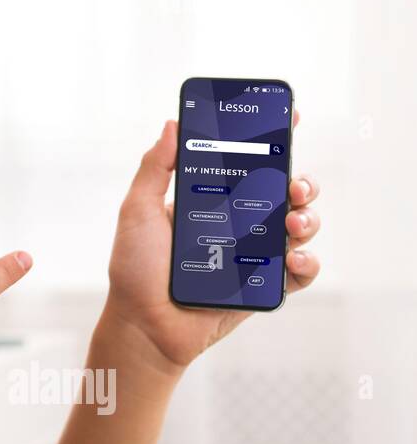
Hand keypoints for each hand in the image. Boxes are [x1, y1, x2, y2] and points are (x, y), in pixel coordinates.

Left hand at [104, 109, 320, 375]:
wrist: (144, 325)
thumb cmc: (135, 269)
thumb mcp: (137, 212)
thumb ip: (154, 169)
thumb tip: (172, 124)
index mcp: (211, 200)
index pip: (247, 163)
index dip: (271, 141)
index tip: (288, 118)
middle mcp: (236, 223)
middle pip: (283, 192)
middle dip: (300, 182)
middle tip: (294, 185)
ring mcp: (252, 254)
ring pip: (298, 226)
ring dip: (307, 218)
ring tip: (293, 221)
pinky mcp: (262, 286)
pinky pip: (298, 273)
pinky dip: (306, 263)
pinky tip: (294, 258)